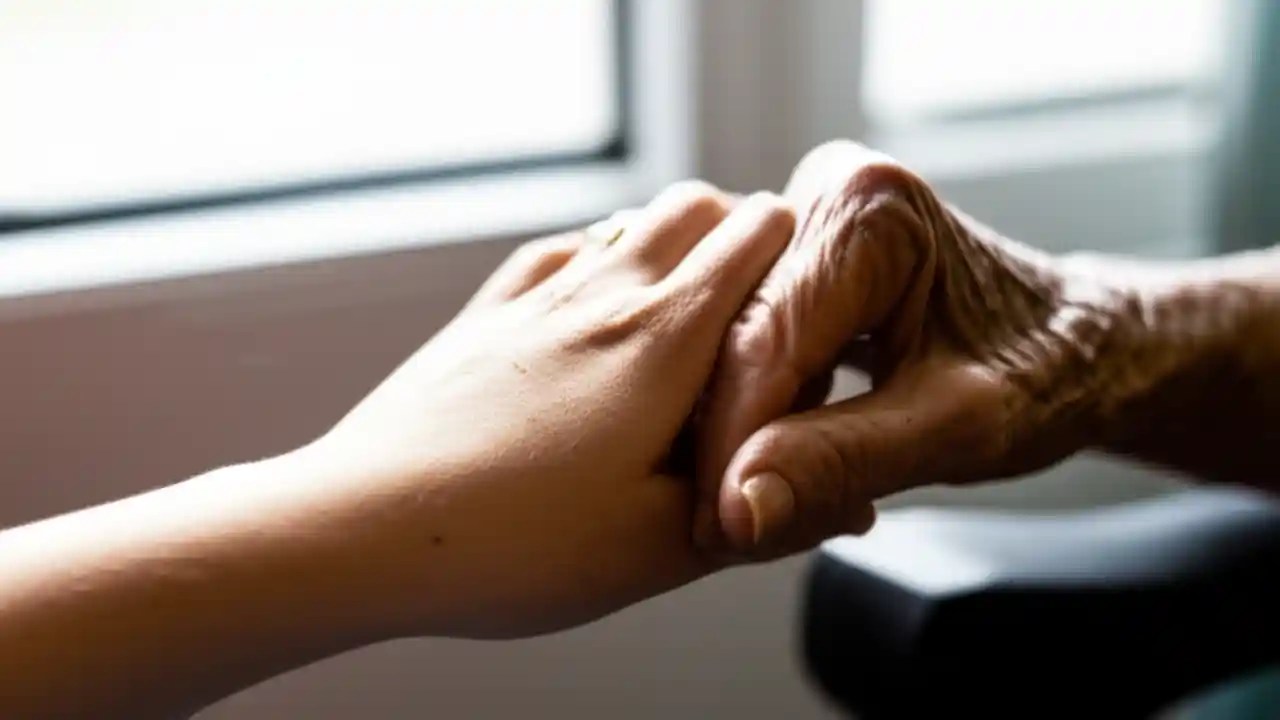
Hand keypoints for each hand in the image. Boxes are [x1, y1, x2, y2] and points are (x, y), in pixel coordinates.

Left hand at [309, 183, 792, 635]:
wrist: (362, 530)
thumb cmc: (512, 547)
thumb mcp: (662, 549)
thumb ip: (762, 513)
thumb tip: (852, 511)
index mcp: (665, 341)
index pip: (760, 233)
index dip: (803, 255)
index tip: (816, 306)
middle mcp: (603, 295)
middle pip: (698, 203)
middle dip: (744, 236)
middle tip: (762, 309)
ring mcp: (536, 298)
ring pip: (628, 221)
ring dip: (673, 245)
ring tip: (686, 317)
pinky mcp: (484, 317)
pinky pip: (560, 251)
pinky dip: (599, 260)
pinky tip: (596, 309)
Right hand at [695, 141, 1145, 555]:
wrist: (1087, 344)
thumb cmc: (1048, 374)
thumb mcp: (960, 430)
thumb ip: (843, 463)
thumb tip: (738, 509)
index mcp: (869, 210)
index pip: (762, 342)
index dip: (728, 446)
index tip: (717, 532)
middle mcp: (826, 190)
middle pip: (732, 336)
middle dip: (727, 439)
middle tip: (738, 531)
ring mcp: (806, 218)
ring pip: (726, 342)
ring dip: (733, 428)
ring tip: (761, 503)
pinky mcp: (797, 254)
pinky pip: (743, 338)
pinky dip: (752, 406)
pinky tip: (771, 456)